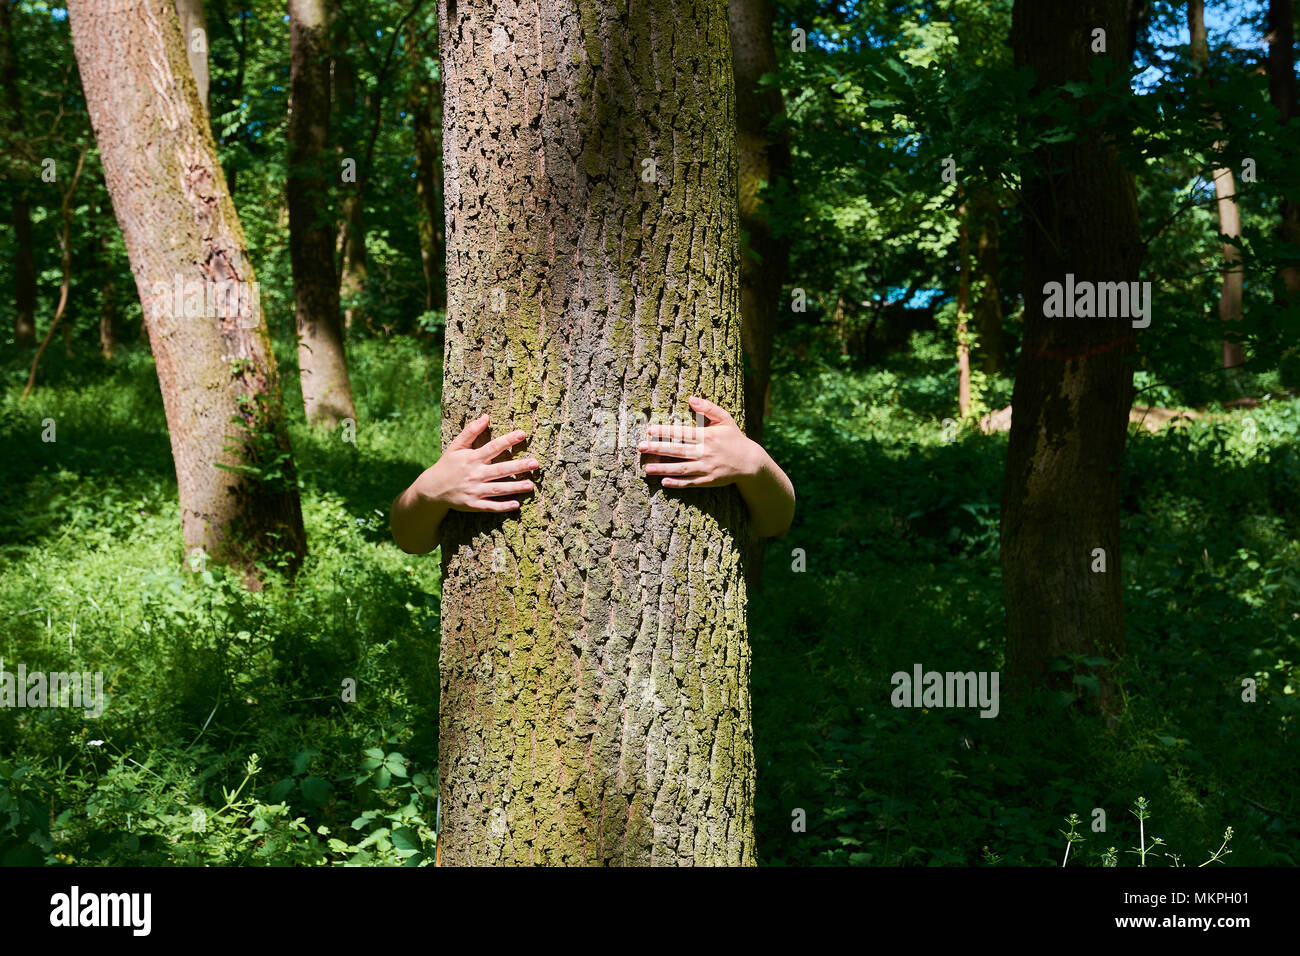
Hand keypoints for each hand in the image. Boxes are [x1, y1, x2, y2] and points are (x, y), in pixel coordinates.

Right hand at [417, 413, 538, 511]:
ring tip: (531, 485)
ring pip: (498, 489)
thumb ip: (470, 431)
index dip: (507, 440)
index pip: (492, 447)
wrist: (432, 490)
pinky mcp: (473, 505)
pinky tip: (516, 504)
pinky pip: (490, 506)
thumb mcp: (455, 447)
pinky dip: (502, 506)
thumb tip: (486, 416)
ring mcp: (474, 491)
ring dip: (515, 487)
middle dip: (519, 466)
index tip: (522, 434)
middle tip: (535, 463)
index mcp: (472, 459)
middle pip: (500, 469)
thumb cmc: (447, 465)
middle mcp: (475, 474)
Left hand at [637, 396, 761, 487]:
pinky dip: (677, 483)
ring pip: (681, 468)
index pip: (682, 433)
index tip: (649, 430)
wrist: (750, 462)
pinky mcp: (708, 480)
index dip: (665, 431)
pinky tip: (664, 482)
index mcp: (707, 436)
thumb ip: (708, 408)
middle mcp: (705, 452)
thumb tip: (691, 399)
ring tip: (647, 468)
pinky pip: (690, 482)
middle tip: (640, 447)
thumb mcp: (725, 419)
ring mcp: (706, 468)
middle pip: (677, 450)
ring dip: (663, 468)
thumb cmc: (734, 438)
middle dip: (657, 448)